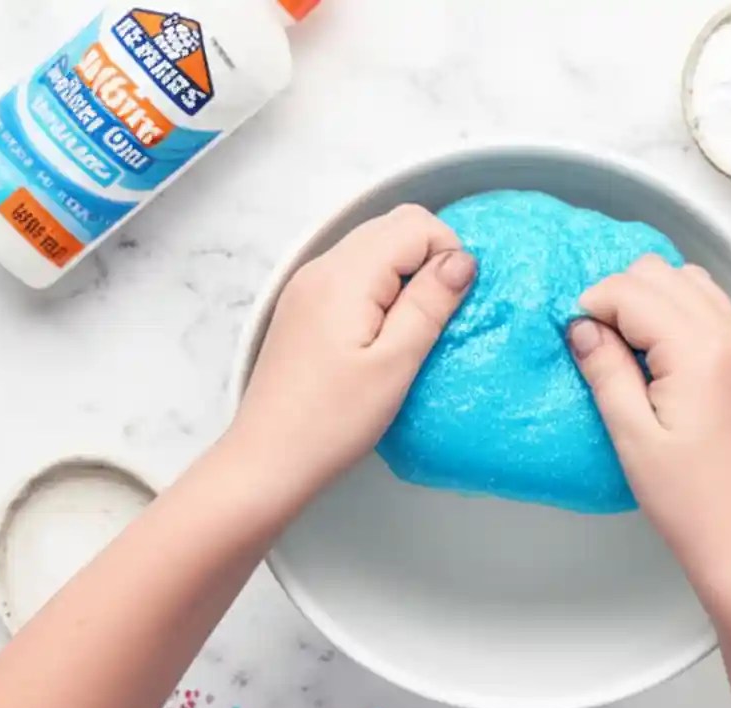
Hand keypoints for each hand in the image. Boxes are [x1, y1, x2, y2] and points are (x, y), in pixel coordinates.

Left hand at [232, 204, 475, 494]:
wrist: (268, 459)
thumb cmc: (334, 420)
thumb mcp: (395, 364)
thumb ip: (430, 303)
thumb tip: (462, 259)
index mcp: (344, 275)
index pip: (414, 224)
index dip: (448, 253)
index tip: (453, 305)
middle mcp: (321, 267)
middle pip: (392, 226)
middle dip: (430, 257)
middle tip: (440, 315)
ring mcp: (307, 286)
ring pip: (374, 247)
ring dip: (406, 273)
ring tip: (415, 328)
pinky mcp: (303, 307)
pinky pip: (354, 273)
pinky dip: (382, 288)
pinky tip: (386, 334)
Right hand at [567, 255, 730, 584]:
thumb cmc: (687, 498)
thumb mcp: (631, 434)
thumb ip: (605, 370)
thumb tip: (581, 327)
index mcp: (701, 352)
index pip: (635, 291)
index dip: (595, 304)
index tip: (575, 335)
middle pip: (664, 274)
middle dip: (622, 295)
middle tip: (598, 339)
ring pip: (691, 283)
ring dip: (652, 299)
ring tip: (628, 345)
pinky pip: (713, 308)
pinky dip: (680, 312)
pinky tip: (659, 353)